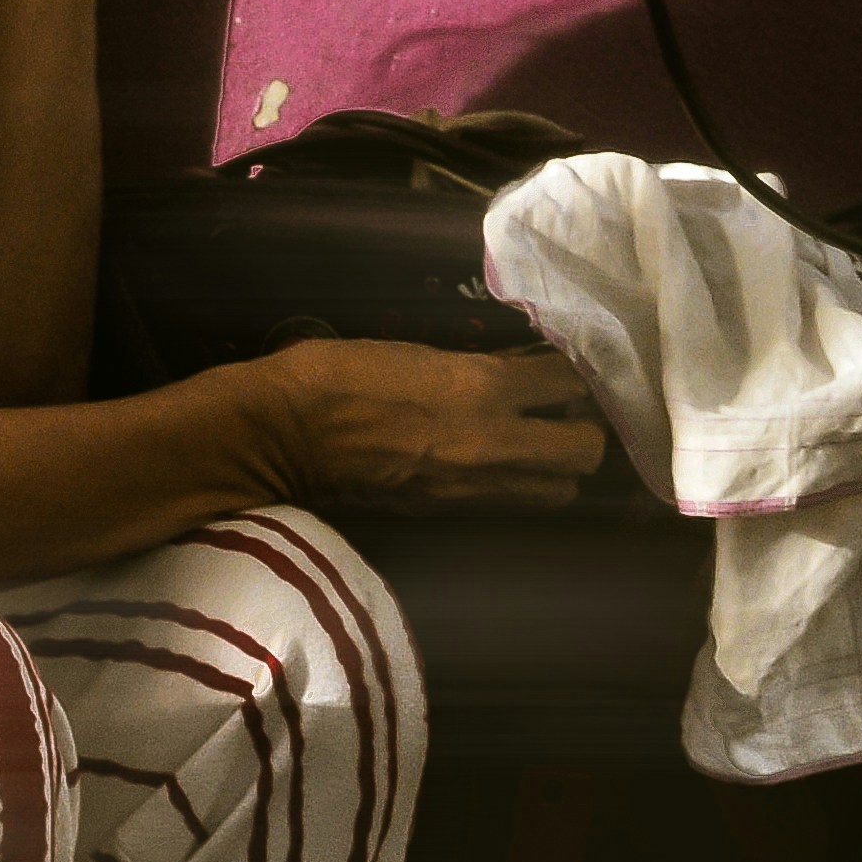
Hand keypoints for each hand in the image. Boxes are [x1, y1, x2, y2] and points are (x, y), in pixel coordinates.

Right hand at [240, 341, 611, 509]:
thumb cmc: (333, 375)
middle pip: (585, 450)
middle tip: (559, 415)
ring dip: (553, 469)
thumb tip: (510, 370)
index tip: (560, 368)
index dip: (571, 375)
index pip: (568, 382)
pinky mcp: (446, 509)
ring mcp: (472, 483)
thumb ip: (471, 367)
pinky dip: (512, 485)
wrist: (277, 437)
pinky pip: (507, 500)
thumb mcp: (413, 352)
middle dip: (581, 432)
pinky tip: (489, 463)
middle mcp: (493, 441)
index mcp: (481, 386)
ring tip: (531, 446)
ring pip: (556, 489)